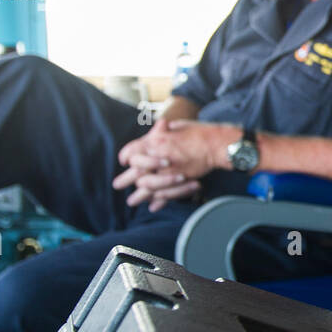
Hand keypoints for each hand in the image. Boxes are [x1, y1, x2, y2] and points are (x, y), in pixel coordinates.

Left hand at [113, 118, 235, 210]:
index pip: (131, 151)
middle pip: (135, 172)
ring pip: (146, 187)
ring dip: (138, 196)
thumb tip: (158, 126)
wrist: (215, 144)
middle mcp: (157, 157)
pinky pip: (164, 194)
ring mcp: (168, 171)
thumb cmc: (198, 132)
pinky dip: (157, 202)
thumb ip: (163, 130)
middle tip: (117, 185)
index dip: (126, 156)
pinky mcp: (178, 181)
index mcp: (155, 141)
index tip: (123, 161)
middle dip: (125, 180)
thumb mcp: (177, 126)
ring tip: (132, 201)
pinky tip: (152, 206)